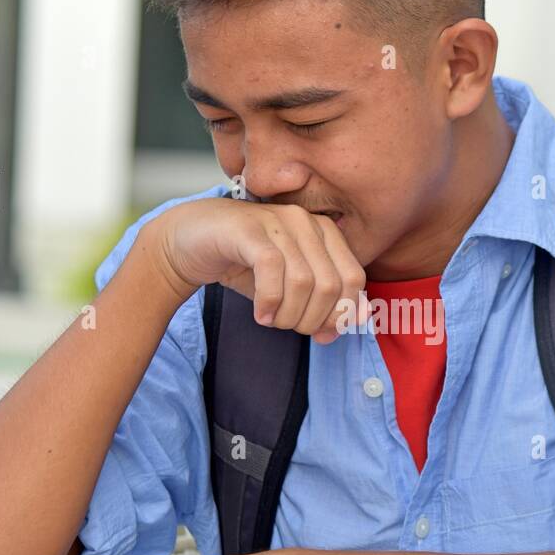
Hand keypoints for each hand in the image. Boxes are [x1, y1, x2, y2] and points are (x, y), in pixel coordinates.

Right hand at [144, 197, 370, 345]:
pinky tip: (260, 314)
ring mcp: (277, 221)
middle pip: (331, 285)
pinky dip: (269, 302)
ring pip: (304, 282)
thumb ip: (329, 302)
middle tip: (289, 327)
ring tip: (272, 321)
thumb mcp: (292, 289)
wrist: (192, 241)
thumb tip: (363, 319)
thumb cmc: (246, 266)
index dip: (341, 315)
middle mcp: (306, 222)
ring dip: (289, 315)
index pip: (354, 279)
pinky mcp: (248, 229)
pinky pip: (272, 270)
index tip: (319, 333)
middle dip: (312, 319)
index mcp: (325, 232)